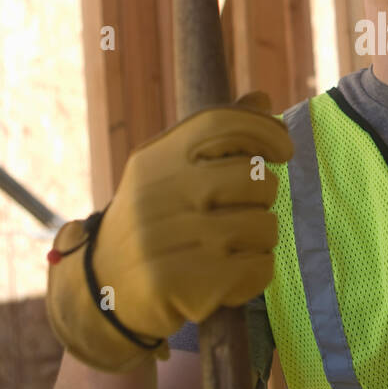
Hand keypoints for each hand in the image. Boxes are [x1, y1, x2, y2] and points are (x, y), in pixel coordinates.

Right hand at [45, 92, 293, 373]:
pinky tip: (228, 278)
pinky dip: (254, 275)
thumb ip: (215, 139)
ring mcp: (167, 240)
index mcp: (155, 159)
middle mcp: (158, 194)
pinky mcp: (180, 284)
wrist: (103, 292)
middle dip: (263, 197)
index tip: (284, 150)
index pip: (221, 123)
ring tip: (230, 248)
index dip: (264, 130)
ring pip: (263, 227)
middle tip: (241, 212)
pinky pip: (257, 269)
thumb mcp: (169, 173)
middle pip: (255, 179)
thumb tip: (261, 97)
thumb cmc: (154, 224)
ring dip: (260, 240)